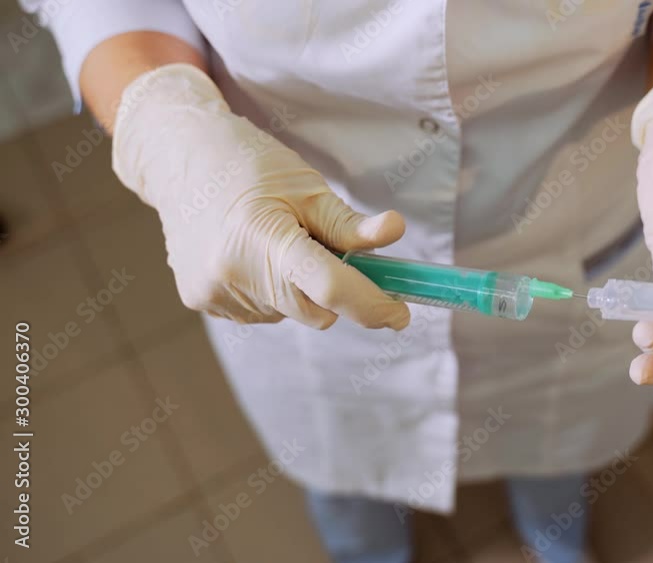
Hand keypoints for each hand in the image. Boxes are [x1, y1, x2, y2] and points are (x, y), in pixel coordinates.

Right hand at [111, 64, 409, 329]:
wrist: (178, 158)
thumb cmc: (249, 165)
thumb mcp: (306, 186)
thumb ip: (350, 223)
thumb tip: (395, 232)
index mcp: (262, 236)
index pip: (329, 288)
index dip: (372, 306)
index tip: (399, 314)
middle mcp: (232, 272)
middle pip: (315, 311)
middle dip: (334, 290)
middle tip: (324, 248)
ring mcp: (213, 292)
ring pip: (289, 314)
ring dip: (298, 290)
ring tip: (273, 241)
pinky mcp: (200, 301)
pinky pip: (261, 313)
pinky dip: (270, 292)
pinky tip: (250, 255)